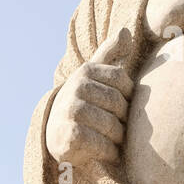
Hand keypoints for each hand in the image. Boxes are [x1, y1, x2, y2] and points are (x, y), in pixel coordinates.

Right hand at [46, 26, 133, 168]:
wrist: (56, 134)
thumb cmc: (84, 103)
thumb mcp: (94, 76)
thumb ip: (110, 53)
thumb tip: (125, 31)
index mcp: (86, 71)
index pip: (124, 82)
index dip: (127, 98)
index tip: (118, 107)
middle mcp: (76, 86)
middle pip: (120, 105)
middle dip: (123, 121)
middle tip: (117, 128)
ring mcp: (71, 109)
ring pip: (113, 126)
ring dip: (117, 138)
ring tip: (112, 140)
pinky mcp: (69, 135)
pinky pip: (102, 144)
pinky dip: (108, 152)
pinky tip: (103, 152)